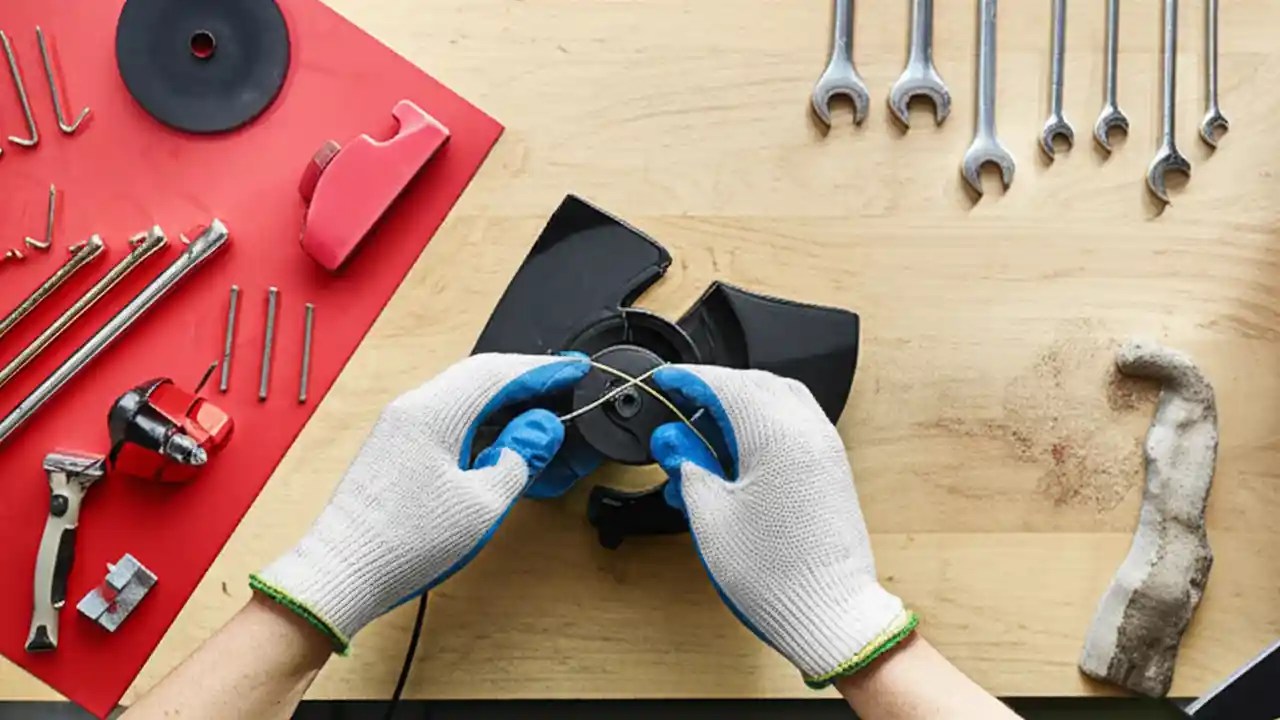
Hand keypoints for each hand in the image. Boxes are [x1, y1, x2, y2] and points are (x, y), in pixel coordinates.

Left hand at [251, 353, 587, 650]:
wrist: (340, 574)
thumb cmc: (404, 542)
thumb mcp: (482, 502)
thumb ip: (520, 457)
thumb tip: (543, 428)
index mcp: (434, 411)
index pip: (500, 372)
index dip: (545, 370)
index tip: (578, 369)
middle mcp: (413, 408)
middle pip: (480, 377)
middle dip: (526, 380)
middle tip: (566, 385)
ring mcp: (400, 428)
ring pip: (463, 398)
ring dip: (504, 402)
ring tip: (541, 411)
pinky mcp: (395, 449)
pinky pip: (447, 419)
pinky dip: (481, 421)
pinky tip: (501, 438)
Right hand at [649, 365, 916, 686]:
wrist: (831, 613)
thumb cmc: (775, 573)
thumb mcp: (710, 516)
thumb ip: (688, 466)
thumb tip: (672, 439)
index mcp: (775, 434)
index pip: (723, 384)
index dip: (686, 380)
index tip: (662, 383)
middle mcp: (807, 430)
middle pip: (753, 385)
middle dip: (712, 393)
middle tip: (678, 413)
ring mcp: (825, 447)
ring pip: (777, 401)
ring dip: (739, 408)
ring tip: (704, 443)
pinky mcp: (831, 467)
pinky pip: (794, 424)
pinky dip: (763, 426)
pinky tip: (737, 457)